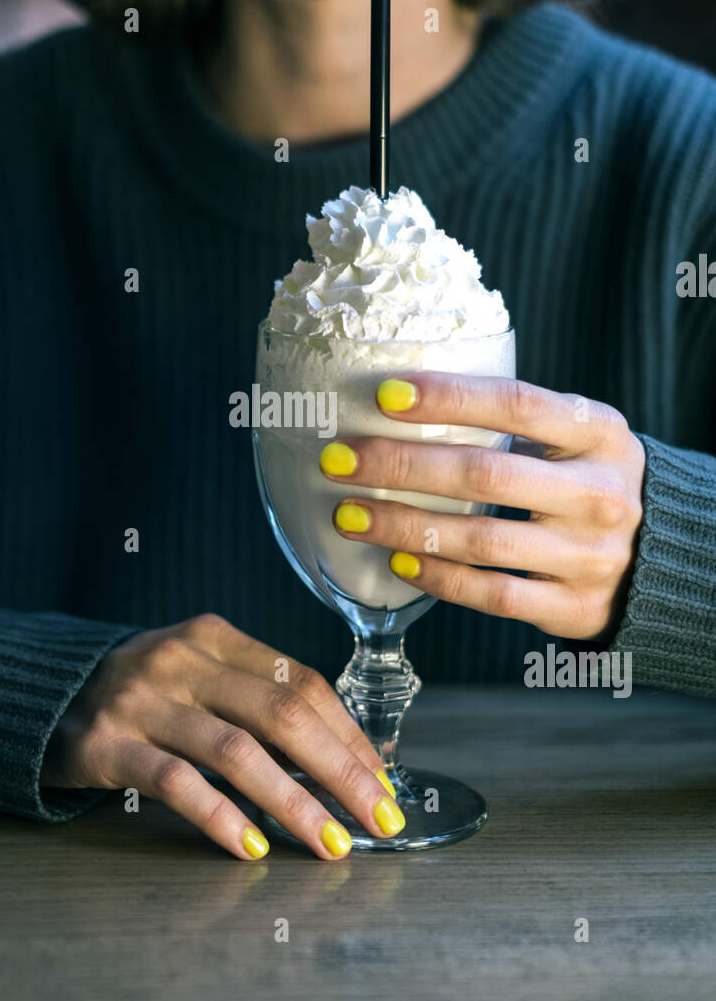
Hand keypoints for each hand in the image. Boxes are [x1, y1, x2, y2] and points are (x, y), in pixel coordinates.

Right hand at [41, 613, 402, 859]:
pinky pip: (175, 783)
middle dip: (341, 772)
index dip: (350, 736)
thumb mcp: (198, 674)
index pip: (303, 683)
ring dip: (293, 803)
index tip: (383, 783)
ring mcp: (142, 700)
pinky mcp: (106, 744)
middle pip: (282, 715)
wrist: (41, 695)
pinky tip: (251, 848)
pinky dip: (219, 816)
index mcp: (215, 636)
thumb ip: (258, 700)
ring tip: (329, 843)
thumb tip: (348, 760)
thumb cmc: (143, 694)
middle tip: (379, 820)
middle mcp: (182, 660)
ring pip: (236, 752)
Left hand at [322, 373, 645, 641]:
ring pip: (482, 540)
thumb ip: (514, 421)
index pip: (515, 404)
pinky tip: (398, 565)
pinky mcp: (573, 606)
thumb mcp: (575, 438)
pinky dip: (440, 579)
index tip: (383, 394)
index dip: (448, 397)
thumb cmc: (587, 481)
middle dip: (401, 465)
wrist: (660, 557)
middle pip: (486, 473)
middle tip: (339, 459)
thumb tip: (398, 400)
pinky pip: (494, 594)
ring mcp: (589, 555)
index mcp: (600, 433)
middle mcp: (599, 493)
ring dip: (404, 527)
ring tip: (349, 514)